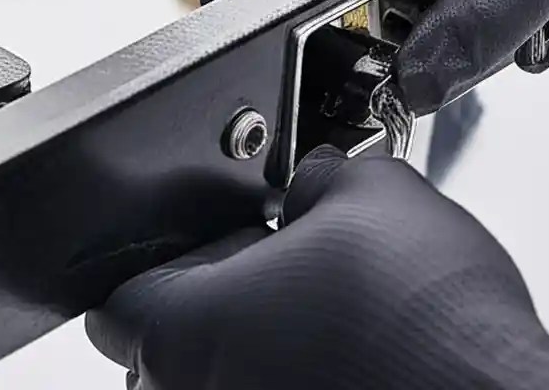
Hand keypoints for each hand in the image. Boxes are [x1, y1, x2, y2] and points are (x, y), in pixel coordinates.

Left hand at [85, 148, 548, 389]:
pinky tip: (361, 363)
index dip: (171, 260)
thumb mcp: (374, 194)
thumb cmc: (428, 328)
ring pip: (232, 384)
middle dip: (226, 307)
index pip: (120, 300)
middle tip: (290, 270)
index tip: (217, 244)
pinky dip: (305, 382)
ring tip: (336, 319)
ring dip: (267, 352)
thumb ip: (320, 179)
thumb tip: (315, 184)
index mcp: (183, 332)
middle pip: (172, 352)